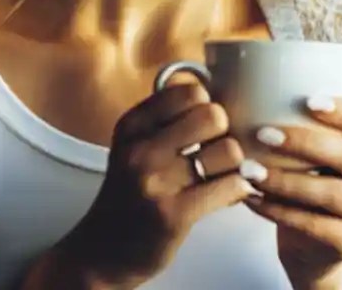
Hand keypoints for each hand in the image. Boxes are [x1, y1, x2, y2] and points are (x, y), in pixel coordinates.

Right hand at [58, 83, 257, 285]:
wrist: (102, 251)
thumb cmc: (131, 194)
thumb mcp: (135, 146)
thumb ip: (168, 120)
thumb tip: (222, 94)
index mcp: (132, 126)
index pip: (190, 91)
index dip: (207, 107)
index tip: (201, 130)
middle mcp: (140, 149)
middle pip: (214, 115)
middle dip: (224, 133)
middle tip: (214, 154)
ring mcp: (156, 182)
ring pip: (229, 150)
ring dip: (234, 165)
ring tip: (220, 177)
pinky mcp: (174, 214)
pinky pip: (231, 184)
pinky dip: (238, 189)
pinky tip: (226, 195)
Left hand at [244, 96, 341, 288]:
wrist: (313, 248)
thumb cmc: (306, 185)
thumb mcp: (313, 156)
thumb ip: (301, 126)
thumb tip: (246, 82)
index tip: (308, 100)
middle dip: (305, 143)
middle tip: (262, 133)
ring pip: (332, 193)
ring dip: (285, 180)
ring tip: (248, 170)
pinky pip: (313, 225)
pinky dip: (278, 211)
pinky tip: (251, 199)